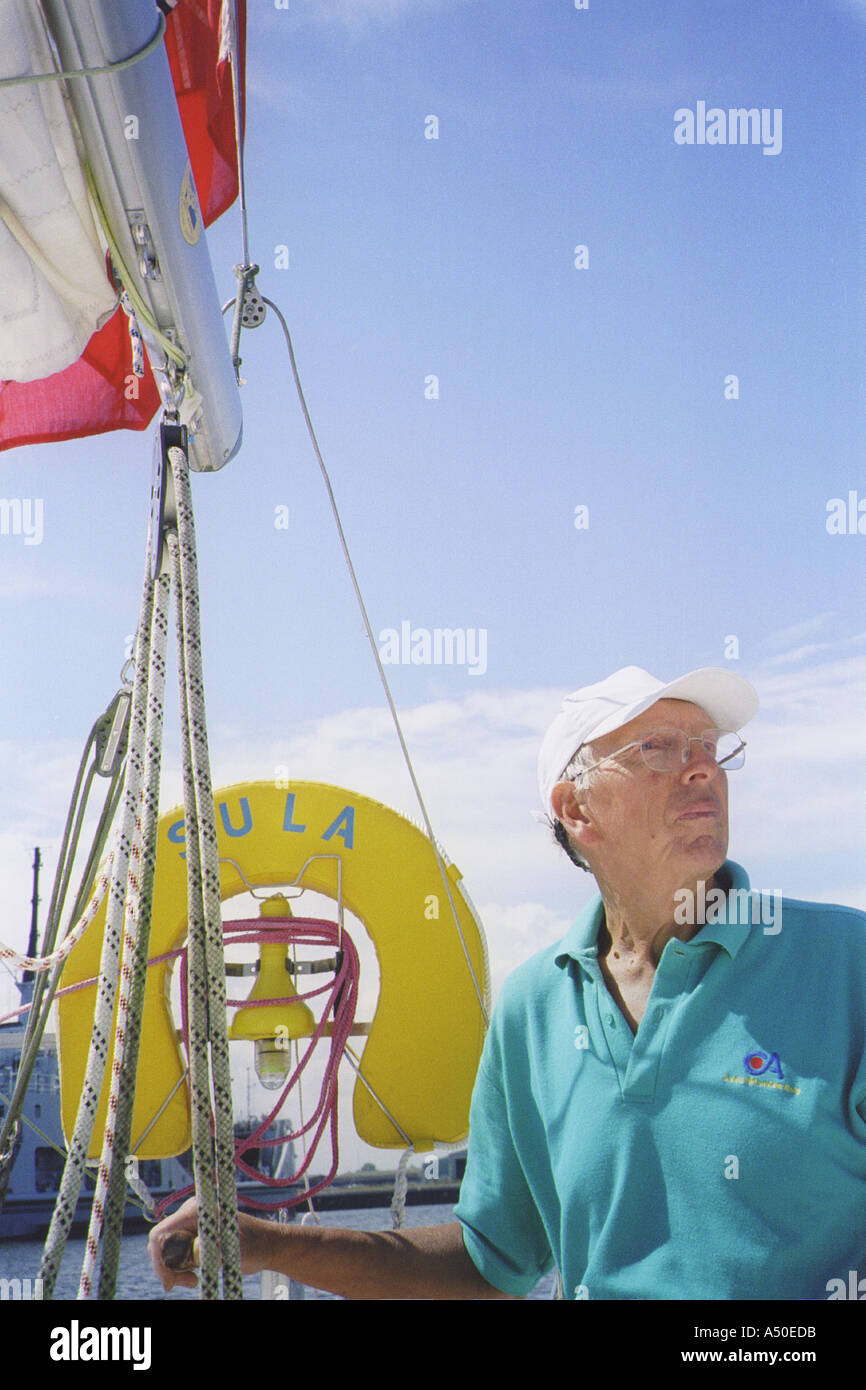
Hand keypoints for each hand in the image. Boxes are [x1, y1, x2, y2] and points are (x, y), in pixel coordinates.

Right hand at [148, 1196, 276, 1290]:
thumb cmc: (253, 1244)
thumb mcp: (227, 1249)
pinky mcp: (193, 1237)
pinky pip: (175, 1256)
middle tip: (189, 1283)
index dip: (159, 1260)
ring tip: (194, 1281)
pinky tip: (195, 1277)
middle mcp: (189, 1214)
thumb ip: (201, 1252)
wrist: (266, 1246)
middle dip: (168, 1268)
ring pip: (166, 1252)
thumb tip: (182, 1259)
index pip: (160, 1235)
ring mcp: (190, 1225)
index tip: (169, 1283)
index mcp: (194, 1210)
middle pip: (161, 1245)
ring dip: (175, 1270)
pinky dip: (180, 1269)